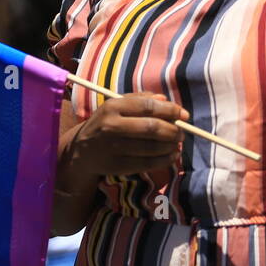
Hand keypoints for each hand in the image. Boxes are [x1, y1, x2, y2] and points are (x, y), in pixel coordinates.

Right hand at [67, 92, 189, 178]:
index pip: (148, 106)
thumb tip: (166, 100)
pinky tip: (171, 156)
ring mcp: (113, 148)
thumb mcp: (117, 105)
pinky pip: (147, 164)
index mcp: (113, 106)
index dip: (170, 110)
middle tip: (182, 132)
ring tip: (177, 144)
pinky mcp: (117, 166)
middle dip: (173, 130)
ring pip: (151, 147)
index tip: (184, 115)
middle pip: (151, 128)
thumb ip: (140, 99)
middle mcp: (111, 126)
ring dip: (170, 146)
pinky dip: (164, 160)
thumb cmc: (106, 123)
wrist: (81, 150)